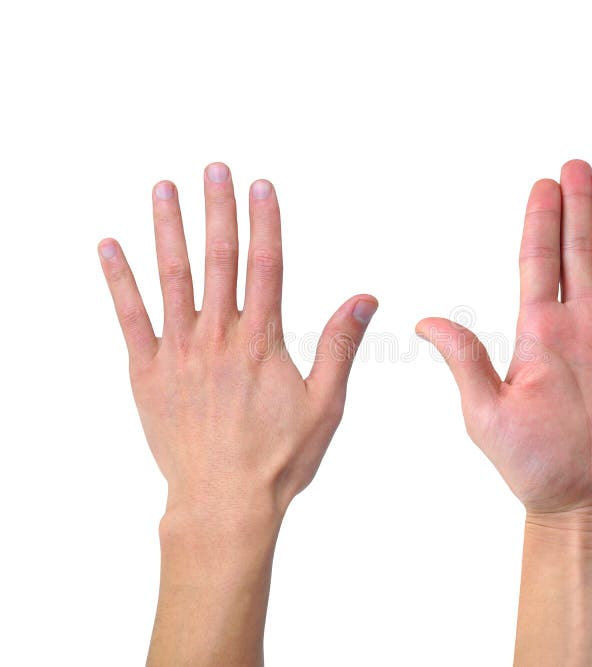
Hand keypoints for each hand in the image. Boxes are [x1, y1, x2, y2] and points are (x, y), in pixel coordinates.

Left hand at [98, 162, 376, 535]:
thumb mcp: (325, 404)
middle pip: (218, 260)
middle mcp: (218, 338)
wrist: (224, 503)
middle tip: (214, 169)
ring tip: (163, 188)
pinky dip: (118, 279)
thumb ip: (340, 347)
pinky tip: (109, 246)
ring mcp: (178, 352)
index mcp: (261, 342)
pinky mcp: (148, 373)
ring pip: (171, 278)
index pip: (265, 266)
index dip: (264, 222)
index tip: (261, 185)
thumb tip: (363, 299)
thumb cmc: (279, 458)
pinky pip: (129, 317)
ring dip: (167, 229)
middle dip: (217, 210)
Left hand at [417, 159, 591, 522]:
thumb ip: (465, 360)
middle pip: (576, 250)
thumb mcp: (487, 410)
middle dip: (577, 206)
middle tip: (575, 164)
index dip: (540, 222)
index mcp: (538, 331)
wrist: (585, 502)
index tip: (542, 184)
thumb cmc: (532, 463)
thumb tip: (424, 320)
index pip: (537, 260)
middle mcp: (577, 324)